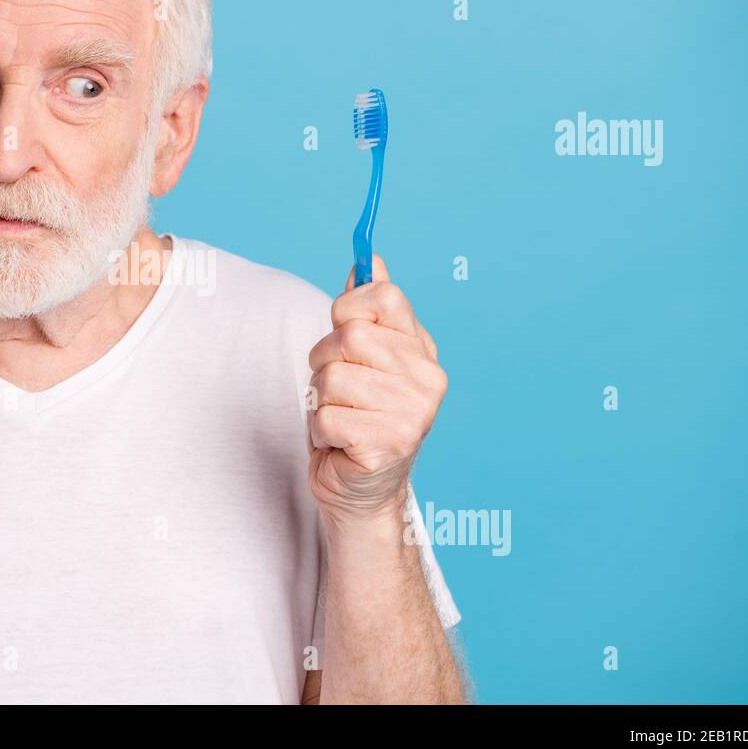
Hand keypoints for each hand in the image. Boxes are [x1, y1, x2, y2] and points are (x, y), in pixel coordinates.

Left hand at [306, 254, 446, 523]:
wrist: (361, 490)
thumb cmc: (358, 417)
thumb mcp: (363, 359)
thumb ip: (366, 311)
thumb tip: (370, 258)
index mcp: (422, 350)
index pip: (384, 297)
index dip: (348, 310)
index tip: (343, 330)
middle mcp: (427, 379)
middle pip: (349, 338)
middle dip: (324, 362)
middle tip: (337, 390)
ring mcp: (412, 413)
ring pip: (332, 378)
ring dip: (320, 401)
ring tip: (340, 418)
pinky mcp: (387, 445)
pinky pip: (326, 416)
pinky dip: (320, 431)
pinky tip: (339, 443)